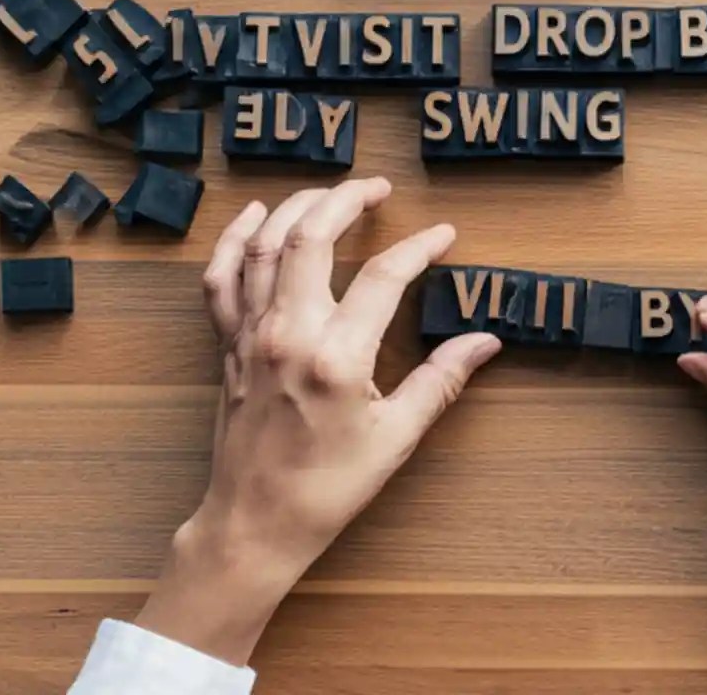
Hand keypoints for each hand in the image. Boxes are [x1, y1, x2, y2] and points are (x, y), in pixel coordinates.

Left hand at [136, 178, 500, 664]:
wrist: (257, 521)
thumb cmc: (329, 486)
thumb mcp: (397, 437)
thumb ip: (441, 381)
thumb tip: (484, 341)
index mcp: (337, 357)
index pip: (382, 276)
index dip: (419, 247)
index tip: (443, 235)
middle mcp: (288, 333)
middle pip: (311, 237)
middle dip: (347, 199)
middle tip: (378, 187)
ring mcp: (250, 335)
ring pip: (265, 245)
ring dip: (297, 207)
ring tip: (330, 194)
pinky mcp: (228, 345)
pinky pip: (221, 277)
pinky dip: (235, 239)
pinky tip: (256, 217)